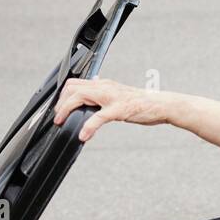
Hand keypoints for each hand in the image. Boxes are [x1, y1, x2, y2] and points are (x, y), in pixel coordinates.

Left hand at [53, 77, 167, 141]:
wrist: (161, 104)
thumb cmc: (142, 103)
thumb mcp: (119, 95)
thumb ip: (104, 93)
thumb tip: (93, 90)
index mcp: (104, 84)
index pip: (75, 83)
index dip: (62, 96)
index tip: (59, 109)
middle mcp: (105, 86)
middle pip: (72, 88)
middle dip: (61, 103)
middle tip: (58, 118)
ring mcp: (111, 97)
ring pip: (80, 97)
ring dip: (66, 110)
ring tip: (62, 123)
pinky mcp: (119, 109)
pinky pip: (98, 117)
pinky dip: (88, 127)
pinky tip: (84, 135)